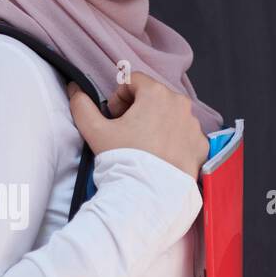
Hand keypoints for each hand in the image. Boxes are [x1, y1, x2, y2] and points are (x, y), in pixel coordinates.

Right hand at [67, 72, 209, 181]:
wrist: (148, 195)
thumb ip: (81, 106)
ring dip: (156, 124)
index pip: (133, 81)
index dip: (119, 98)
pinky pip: (185, 135)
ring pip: (170, 115)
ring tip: (144, 148)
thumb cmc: (124, 160)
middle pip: (154, 97)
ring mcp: (193, 125)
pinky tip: (160, 157)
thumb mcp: (95, 131)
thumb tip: (74, 89)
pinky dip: (173, 141)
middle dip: (139, 110)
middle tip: (127, 134)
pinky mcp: (201, 145)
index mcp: (156, 94)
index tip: (115, 118)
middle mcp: (180, 104)